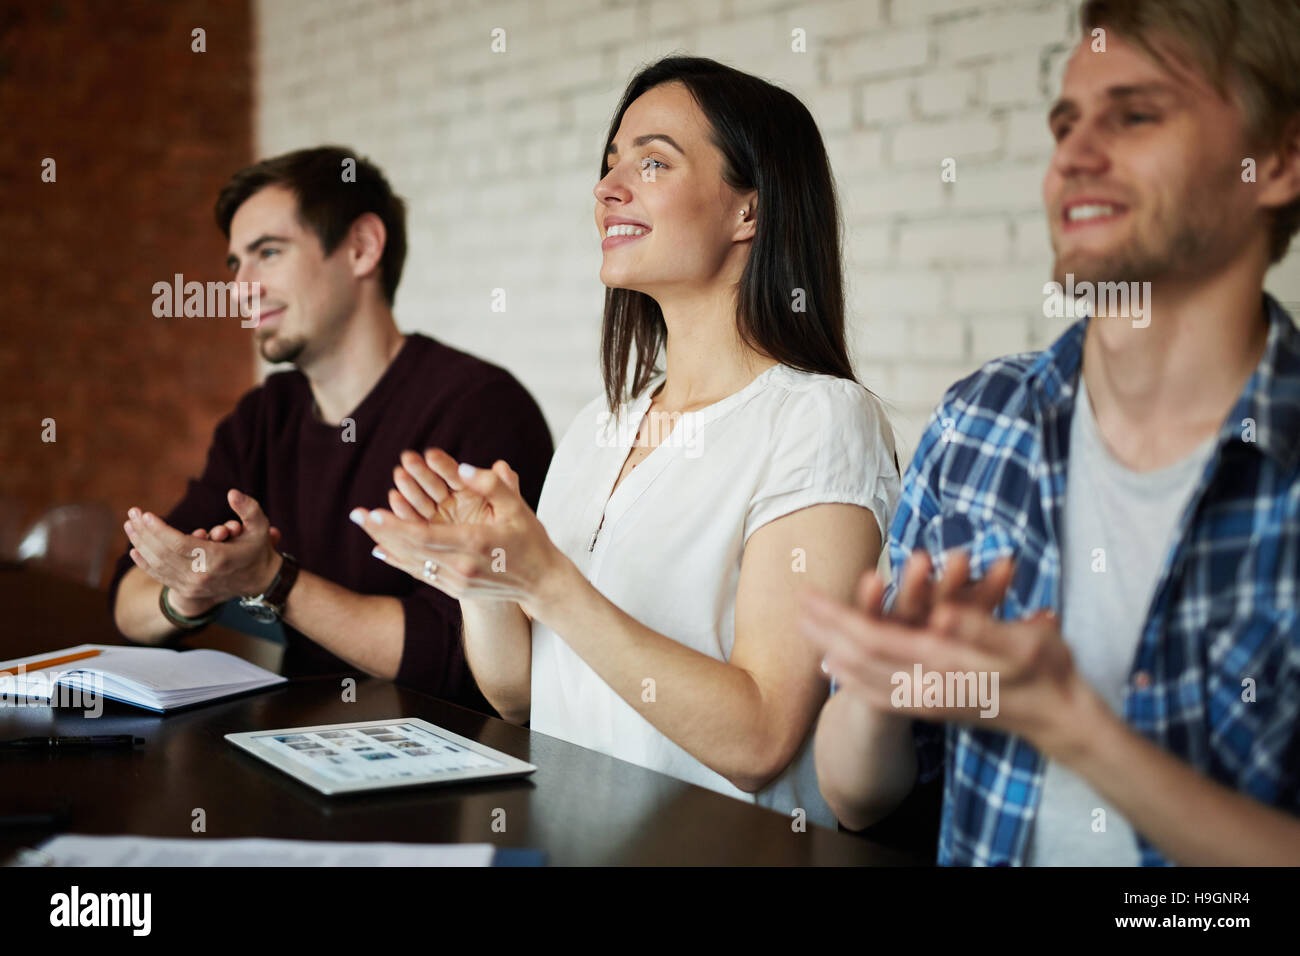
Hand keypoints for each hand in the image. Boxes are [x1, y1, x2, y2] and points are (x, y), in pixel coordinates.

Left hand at [124, 489, 281, 616]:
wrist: (259, 582)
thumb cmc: (258, 549)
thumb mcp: (261, 526)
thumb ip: (248, 508)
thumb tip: (232, 493)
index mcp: (217, 559)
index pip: (178, 544)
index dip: (159, 530)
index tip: (145, 514)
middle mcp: (200, 576)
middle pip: (162, 553)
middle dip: (144, 532)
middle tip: (132, 513)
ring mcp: (192, 586)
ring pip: (157, 565)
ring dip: (140, 545)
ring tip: (129, 526)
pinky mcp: (187, 590)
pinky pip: (160, 576)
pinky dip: (145, 564)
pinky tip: (134, 550)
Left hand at [352, 449, 570, 615]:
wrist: (542, 582)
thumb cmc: (530, 539)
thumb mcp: (517, 507)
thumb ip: (491, 484)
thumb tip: (463, 467)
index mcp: (475, 544)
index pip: (425, 536)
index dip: (395, 525)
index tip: (373, 512)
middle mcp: (461, 567)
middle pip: (411, 549)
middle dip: (382, 530)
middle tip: (356, 514)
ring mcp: (457, 582)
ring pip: (412, 562)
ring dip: (385, 543)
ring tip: (363, 525)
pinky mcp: (456, 590)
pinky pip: (420, 574)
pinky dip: (399, 560)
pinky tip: (381, 549)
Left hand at [799, 562, 1094, 759]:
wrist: (1061, 719)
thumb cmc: (1049, 671)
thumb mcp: (1024, 642)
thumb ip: (979, 628)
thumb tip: (939, 614)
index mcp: (940, 665)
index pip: (872, 637)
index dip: (838, 616)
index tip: (810, 595)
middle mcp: (925, 687)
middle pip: (859, 656)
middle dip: (826, 629)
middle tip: (796, 604)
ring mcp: (927, 700)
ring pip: (864, 676)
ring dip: (833, 649)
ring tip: (807, 631)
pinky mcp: (933, 706)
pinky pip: (881, 694)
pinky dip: (854, 680)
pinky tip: (839, 668)